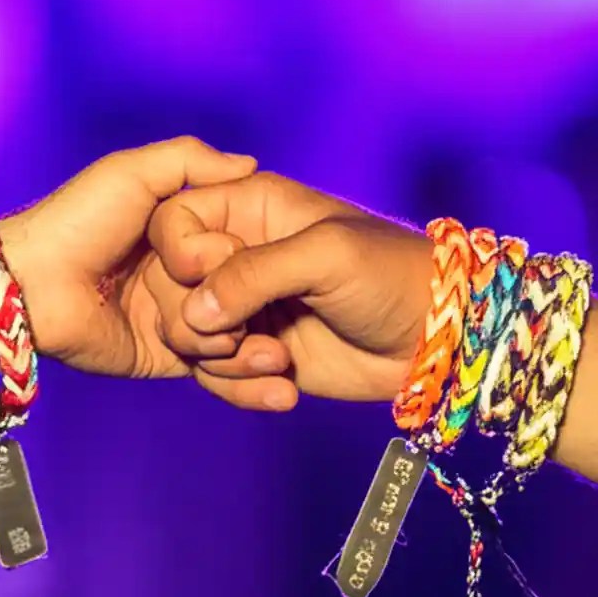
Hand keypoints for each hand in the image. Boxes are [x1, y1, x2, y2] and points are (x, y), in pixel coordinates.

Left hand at [0, 137, 256, 378]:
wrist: (34, 284)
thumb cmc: (77, 221)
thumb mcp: (131, 172)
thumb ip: (190, 160)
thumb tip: (251, 163)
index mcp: (182, 235)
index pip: (242, 243)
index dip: (260, 249)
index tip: (274, 250)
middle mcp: (184, 277)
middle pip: (246, 290)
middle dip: (259, 297)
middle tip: (272, 300)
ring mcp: (176, 319)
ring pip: (238, 329)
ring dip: (250, 335)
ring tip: (266, 342)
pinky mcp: (165, 358)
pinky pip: (212, 366)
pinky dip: (234, 367)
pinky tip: (260, 360)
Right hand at [144, 172, 433, 408]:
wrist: (431, 340)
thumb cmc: (388, 275)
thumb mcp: (325, 256)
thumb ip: (253, 274)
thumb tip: (194, 311)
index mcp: (248, 207)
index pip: (172, 220)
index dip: (180, 254)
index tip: (214, 275)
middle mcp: (235, 253)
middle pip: (166, 284)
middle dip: (198, 319)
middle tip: (242, 334)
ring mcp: (241, 306)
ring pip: (184, 334)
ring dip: (222, 360)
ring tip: (276, 362)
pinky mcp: (251, 352)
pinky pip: (212, 373)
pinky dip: (239, 388)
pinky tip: (284, 389)